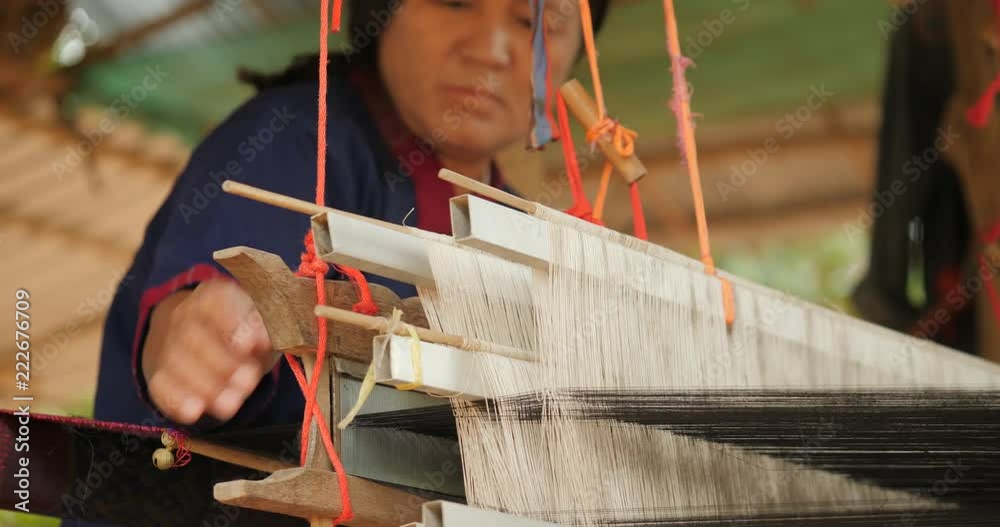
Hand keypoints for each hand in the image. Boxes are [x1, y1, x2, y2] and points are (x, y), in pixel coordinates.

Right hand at [142, 279, 277, 424]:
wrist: (202, 336)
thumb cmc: (244, 330)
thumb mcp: (263, 322)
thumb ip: (265, 328)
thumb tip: (263, 339)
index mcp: (214, 294)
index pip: (216, 301)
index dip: (233, 324)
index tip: (252, 346)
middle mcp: (184, 314)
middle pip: (193, 337)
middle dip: (222, 363)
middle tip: (248, 381)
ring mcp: (167, 344)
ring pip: (176, 363)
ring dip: (204, 386)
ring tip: (231, 404)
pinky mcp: (159, 374)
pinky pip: (160, 386)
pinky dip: (176, 400)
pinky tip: (195, 411)